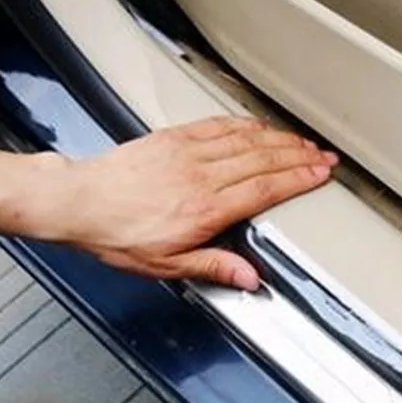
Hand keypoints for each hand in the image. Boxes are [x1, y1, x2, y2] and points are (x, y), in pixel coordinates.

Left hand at [30, 116, 336, 287]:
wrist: (76, 202)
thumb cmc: (116, 235)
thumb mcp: (167, 265)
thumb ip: (214, 266)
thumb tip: (250, 277)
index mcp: (204, 209)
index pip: (264, 189)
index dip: (297, 180)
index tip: (319, 174)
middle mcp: (200, 176)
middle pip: (263, 160)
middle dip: (299, 156)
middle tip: (324, 156)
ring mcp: (186, 152)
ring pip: (245, 140)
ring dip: (279, 139)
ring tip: (303, 141)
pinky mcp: (172, 138)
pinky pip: (217, 126)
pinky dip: (244, 124)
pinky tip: (260, 126)